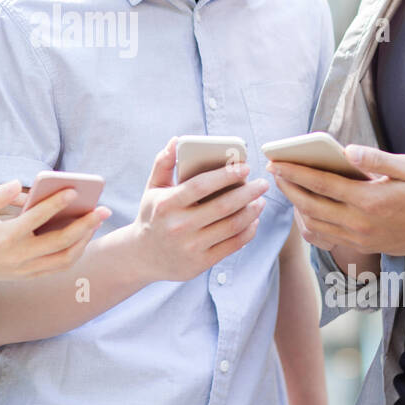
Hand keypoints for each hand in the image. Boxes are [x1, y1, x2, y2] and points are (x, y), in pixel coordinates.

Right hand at [0, 180, 110, 283]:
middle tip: (103, 210)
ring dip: (84, 241)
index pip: (37, 218)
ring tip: (95, 223)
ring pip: (65, 259)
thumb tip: (19, 184)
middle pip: (60, 241)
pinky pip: (58, 267)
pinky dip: (74, 253)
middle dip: (85, 225)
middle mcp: (19, 256)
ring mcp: (25, 269)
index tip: (74, 190)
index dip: (57, 203)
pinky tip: (82, 238)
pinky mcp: (28, 276)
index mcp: (6, 237)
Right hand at [124, 137, 268, 283]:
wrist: (142, 256)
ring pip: (231, 226)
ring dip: (252, 212)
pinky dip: (247, 232)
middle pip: (223, 206)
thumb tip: (176, 140)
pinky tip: (253, 221)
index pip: (201, 185)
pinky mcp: (200, 263)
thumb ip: (163, 163)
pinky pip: (232, 245)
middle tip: (262, 184)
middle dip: (248, 193)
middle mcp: (179, 226)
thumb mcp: (152, 189)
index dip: (226, 175)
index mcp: (167, 204)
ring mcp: (191, 246)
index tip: (245, 168)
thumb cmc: (153, 215)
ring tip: (261, 201)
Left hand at [267, 145, 404, 257]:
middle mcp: (359, 223)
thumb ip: (376, 159)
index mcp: (369, 200)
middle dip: (288, 187)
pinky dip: (310, 224)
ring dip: (296, 206)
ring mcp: (359, 238)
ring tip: (287, 187)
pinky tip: (306, 210)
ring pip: (314, 224)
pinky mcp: (362, 246)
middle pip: (310, 205)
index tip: (276, 161)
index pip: (321, 184)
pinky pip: (326, 237)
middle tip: (273, 171)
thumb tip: (347, 150)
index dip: (295, 172)